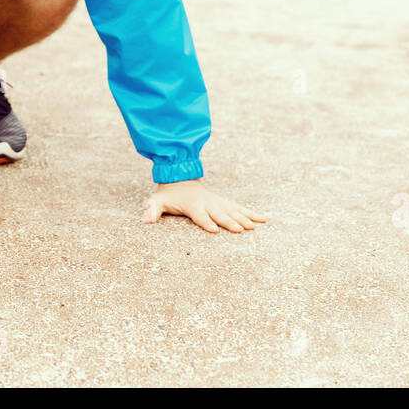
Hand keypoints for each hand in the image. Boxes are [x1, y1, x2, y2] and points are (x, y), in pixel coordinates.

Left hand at [143, 179, 265, 232]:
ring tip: (256, 226)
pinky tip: (263, 219)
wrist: (180, 178)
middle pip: (220, 213)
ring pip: (233, 210)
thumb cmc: (168, 194)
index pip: (200, 215)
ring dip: (245, 218)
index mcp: (192, 204)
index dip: (206, 222)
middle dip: (230, 221)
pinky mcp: (223, 202)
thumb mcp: (157, 200)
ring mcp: (217, 202)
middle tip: (242, 229)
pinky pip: (239, 208)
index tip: (214, 230)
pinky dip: (251, 213)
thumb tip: (146, 219)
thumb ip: (152, 209)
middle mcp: (207, 203)